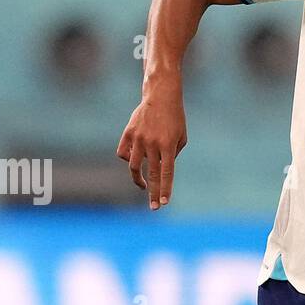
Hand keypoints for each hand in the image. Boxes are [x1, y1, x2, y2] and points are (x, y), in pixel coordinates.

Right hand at [116, 88, 186, 208]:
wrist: (161, 96)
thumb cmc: (175, 119)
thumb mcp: (181, 138)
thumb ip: (172, 156)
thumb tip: (160, 171)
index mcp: (168, 146)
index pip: (167, 173)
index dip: (165, 189)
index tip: (164, 203)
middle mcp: (153, 143)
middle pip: (152, 174)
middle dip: (153, 193)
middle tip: (154, 208)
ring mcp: (139, 138)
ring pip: (133, 166)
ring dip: (138, 179)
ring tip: (143, 185)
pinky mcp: (128, 133)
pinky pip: (124, 153)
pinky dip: (128, 159)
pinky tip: (136, 159)